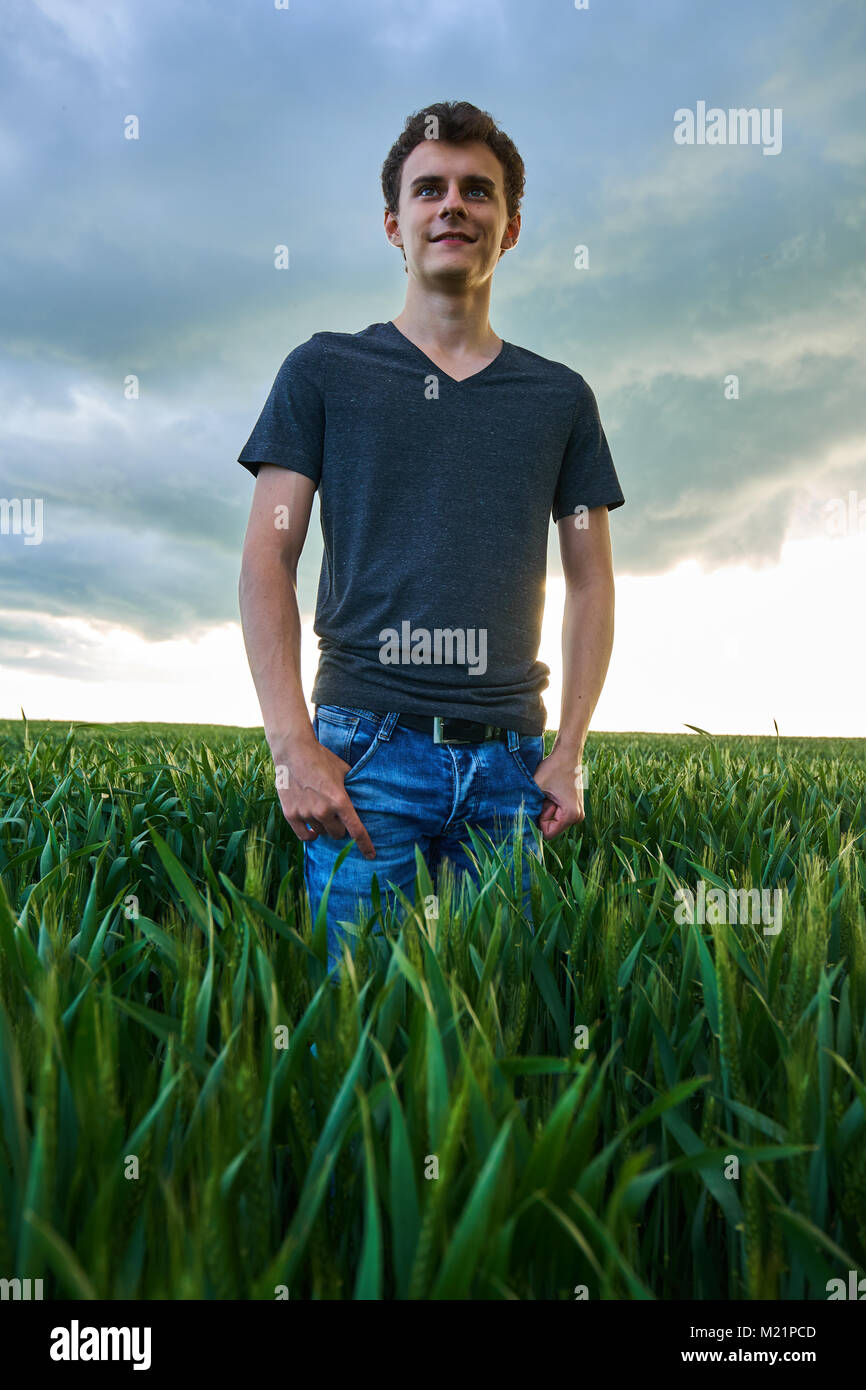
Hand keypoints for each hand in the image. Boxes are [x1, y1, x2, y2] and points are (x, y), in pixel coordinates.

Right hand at [271, 736, 375, 859]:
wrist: (293, 751)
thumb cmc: (322, 759)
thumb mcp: (344, 771)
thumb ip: (353, 788)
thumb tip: (363, 801)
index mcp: (340, 800)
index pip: (356, 830)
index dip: (365, 845)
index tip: (370, 856)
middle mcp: (323, 810)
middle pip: (338, 834)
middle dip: (339, 827)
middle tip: (335, 816)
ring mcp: (306, 813)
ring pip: (321, 833)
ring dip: (323, 827)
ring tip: (319, 810)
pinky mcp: (291, 814)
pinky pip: (304, 836)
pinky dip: (310, 835)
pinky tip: (312, 831)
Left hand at [532, 745, 585, 839]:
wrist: (568, 753)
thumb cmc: (553, 768)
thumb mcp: (536, 786)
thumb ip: (527, 804)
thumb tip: (516, 819)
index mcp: (571, 815)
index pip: (547, 833)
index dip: (539, 820)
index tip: (541, 802)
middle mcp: (578, 817)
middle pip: (551, 828)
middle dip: (543, 813)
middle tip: (545, 795)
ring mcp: (578, 813)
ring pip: (553, 821)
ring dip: (546, 809)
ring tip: (549, 793)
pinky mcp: (575, 807)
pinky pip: (557, 814)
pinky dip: (551, 806)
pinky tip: (553, 793)